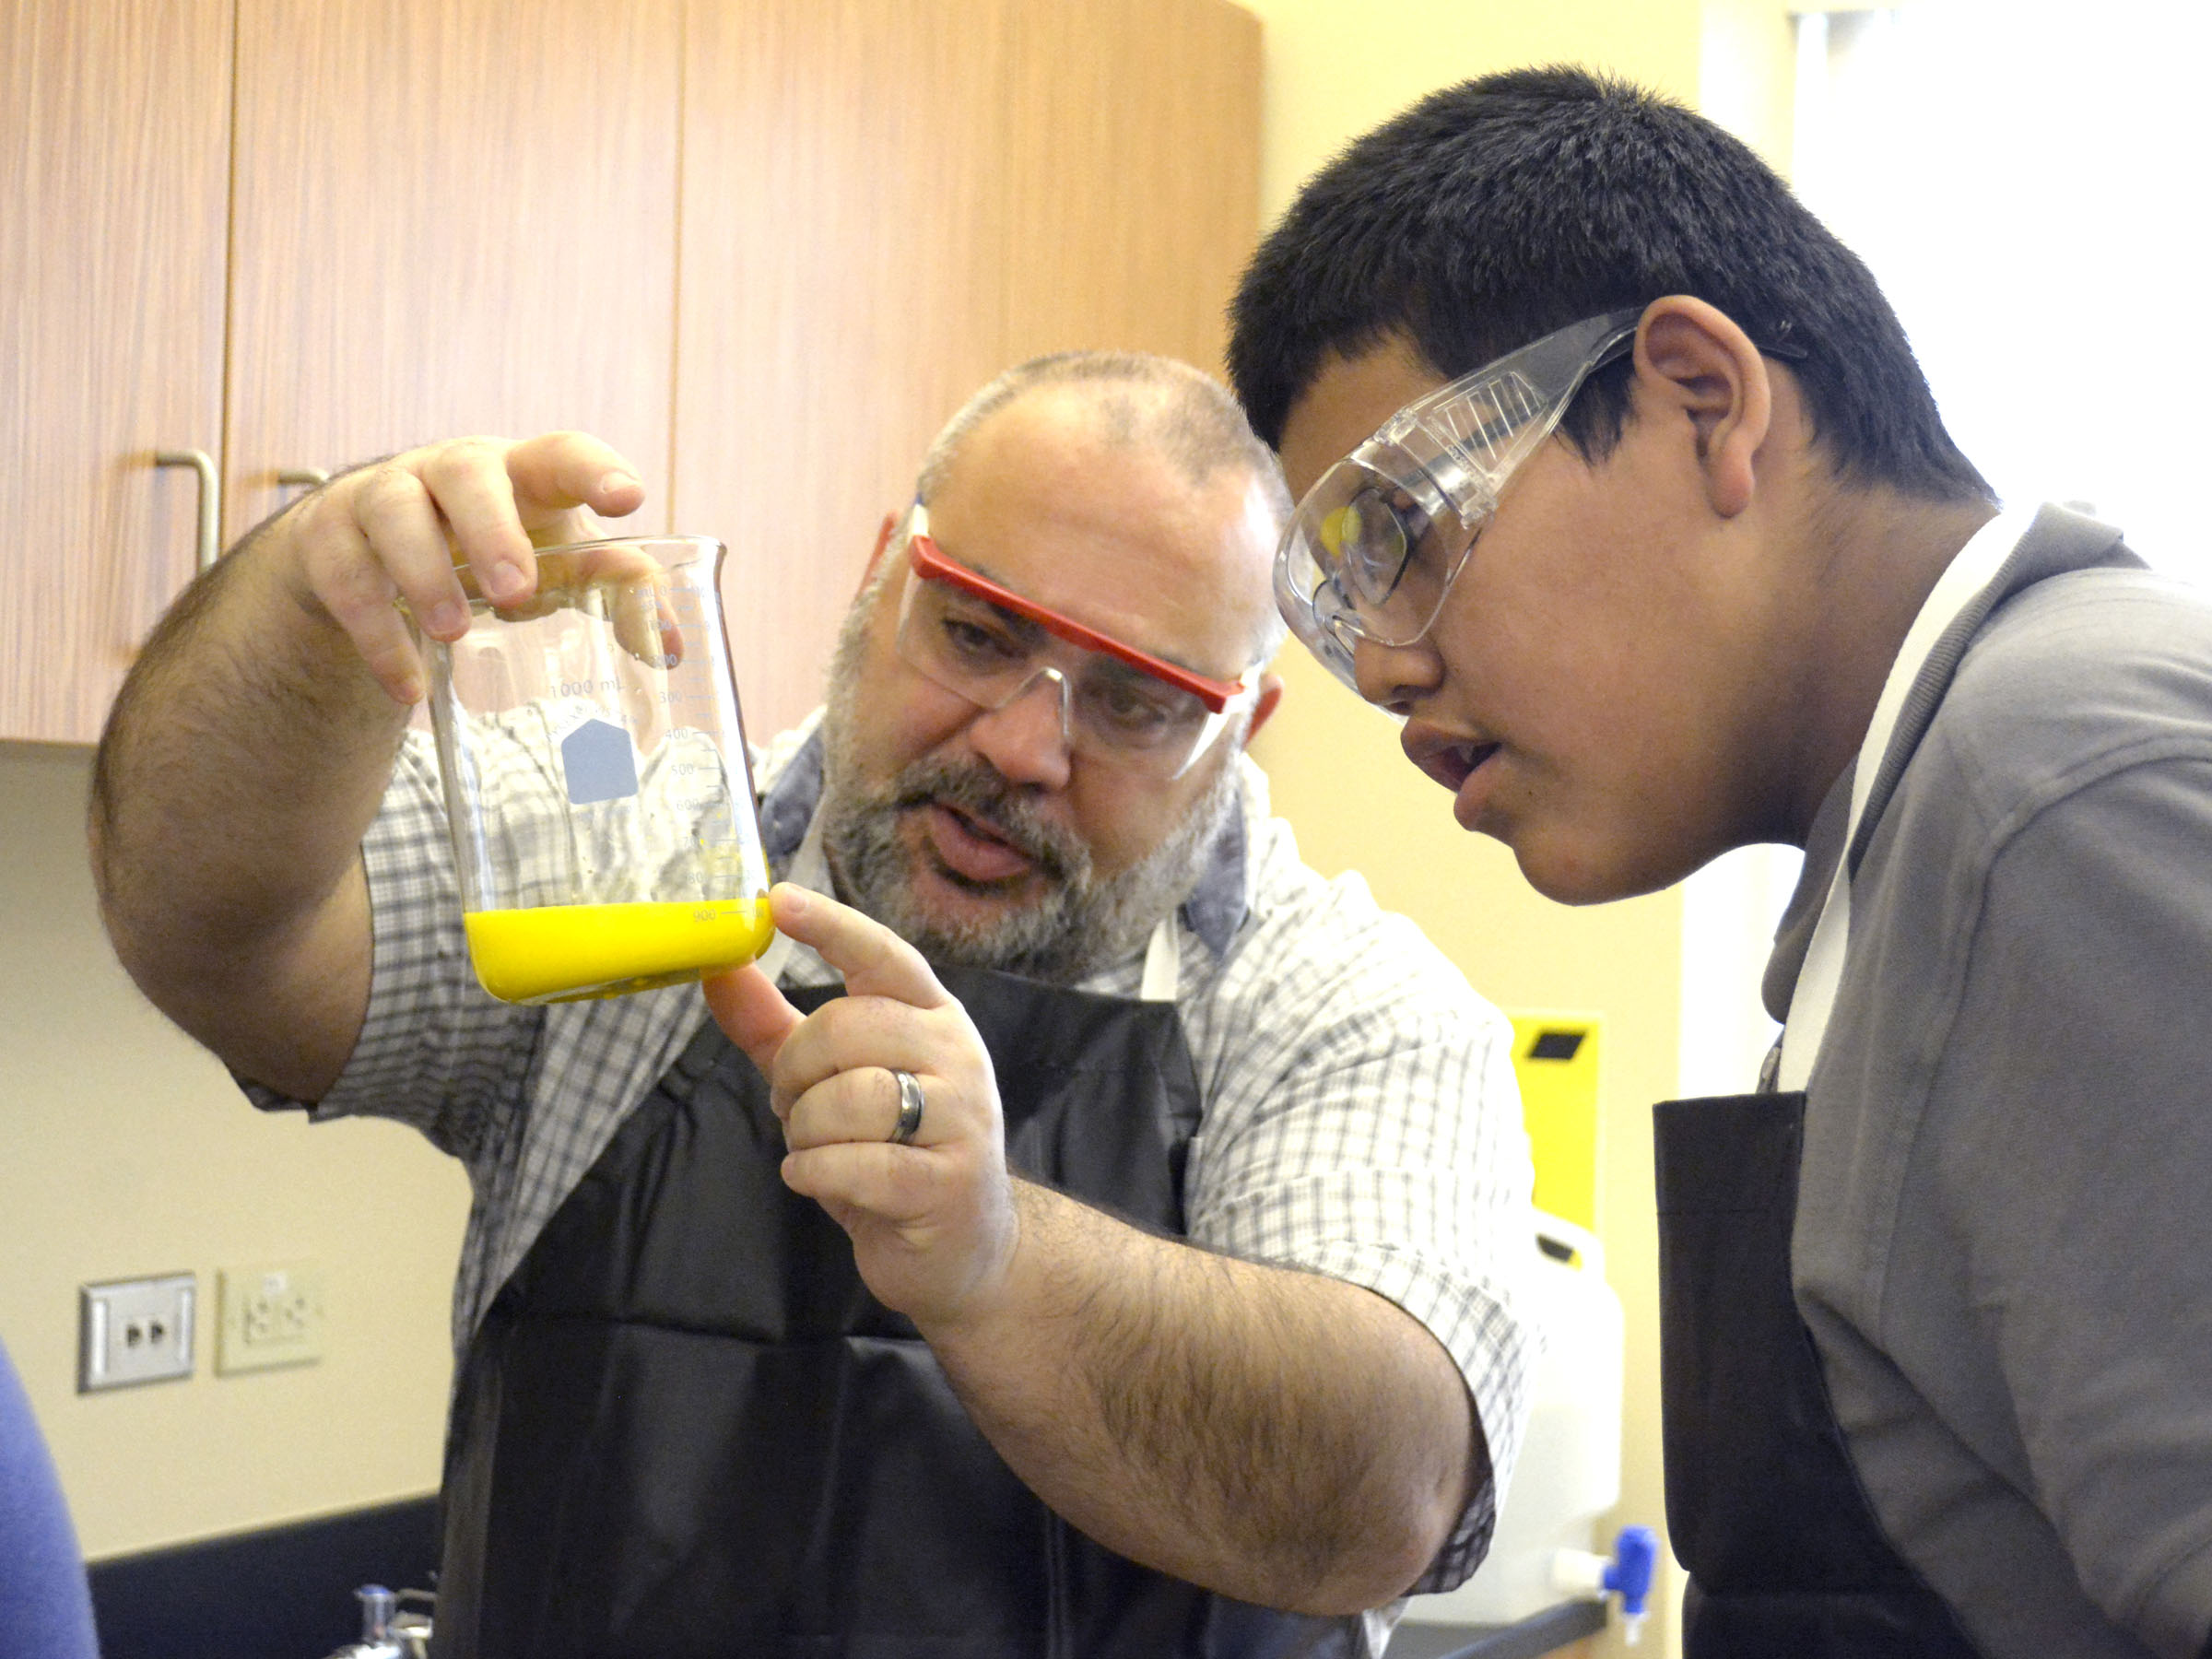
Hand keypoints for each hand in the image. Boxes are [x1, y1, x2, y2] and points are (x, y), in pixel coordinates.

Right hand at [271, 432, 648, 703]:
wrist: (373, 553)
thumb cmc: (488, 550)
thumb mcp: (553, 563)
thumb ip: (611, 589)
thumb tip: (671, 647)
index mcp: (520, 471)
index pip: (561, 453)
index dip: (595, 470)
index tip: (628, 497)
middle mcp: (449, 470)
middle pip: (466, 472)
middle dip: (492, 529)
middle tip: (515, 591)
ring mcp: (383, 496)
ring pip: (393, 513)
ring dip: (423, 575)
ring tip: (453, 633)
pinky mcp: (330, 538)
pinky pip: (345, 577)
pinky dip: (376, 635)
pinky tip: (409, 685)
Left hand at [702, 884, 1018, 1328]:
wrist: (963, 1247)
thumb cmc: (892, 1151)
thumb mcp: (832, 1083)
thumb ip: (777, 1028)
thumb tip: (718, 968)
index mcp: (931, 1016)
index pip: (883, 955)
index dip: (832, 926)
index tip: (778, 900)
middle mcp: (957, 1054)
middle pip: (849, 1028)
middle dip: (794, 1069)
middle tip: (788, 1101)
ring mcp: (961, 1119)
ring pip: (853, 1097)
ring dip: (805, 1128)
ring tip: (811, 1146)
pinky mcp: (948, 1182)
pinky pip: (855, 1164)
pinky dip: (813, 1173)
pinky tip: (814, 1178)